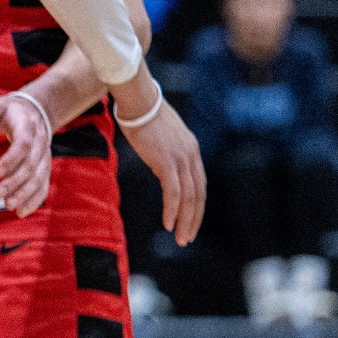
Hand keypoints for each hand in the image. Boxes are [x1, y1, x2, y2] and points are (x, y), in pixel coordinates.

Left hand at [0, 93, 52, 216]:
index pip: (23, 143)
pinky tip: (22, 211)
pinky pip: (44, 185)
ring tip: (9, 206)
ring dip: (25, 193)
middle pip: (32, 165)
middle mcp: (40, 141)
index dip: (12, 159)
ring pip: (40, 178)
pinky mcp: (45, 166)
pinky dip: (35, 199)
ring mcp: (45, 155)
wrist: (34, 110)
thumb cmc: (7, 110)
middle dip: (16, 181)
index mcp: (27, 125)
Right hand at [120, 99, 205, 245]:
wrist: (138, 100)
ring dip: (184, 221)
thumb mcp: (162, 134)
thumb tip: (161, 165)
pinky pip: (173, 193)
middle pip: (198, 195)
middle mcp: (191, 156)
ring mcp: (180, 159)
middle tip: (186, 238)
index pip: (199, 185)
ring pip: (188, 198)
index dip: (196, 206)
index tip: (189, 221)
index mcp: (191, 150)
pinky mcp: (167, 162)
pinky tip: (168, 223)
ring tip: (179, 238)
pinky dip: (172, 211)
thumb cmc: (143, 113)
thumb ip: (167, 151)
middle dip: (193, 220)